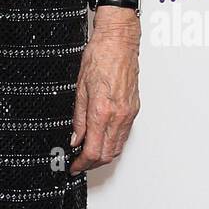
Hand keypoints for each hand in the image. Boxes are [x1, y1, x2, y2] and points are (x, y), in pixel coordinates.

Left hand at [69, 6, 139, 172]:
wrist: (119, 42)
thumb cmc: (100, 56)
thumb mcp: (80, 87)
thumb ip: (78, 117)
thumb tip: (75, 138)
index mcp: (102, 111)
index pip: (93, 150)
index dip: (82, 163)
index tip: (74, 166)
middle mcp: (119, 115)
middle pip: (107, 154)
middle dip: (92, 163)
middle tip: (78, 162)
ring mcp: (129, 113)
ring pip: (117, 147)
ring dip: (103, 155)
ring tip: (88, 153)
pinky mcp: (134, 109)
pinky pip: (124, 135)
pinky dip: (112, 143)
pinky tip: (102, 139)